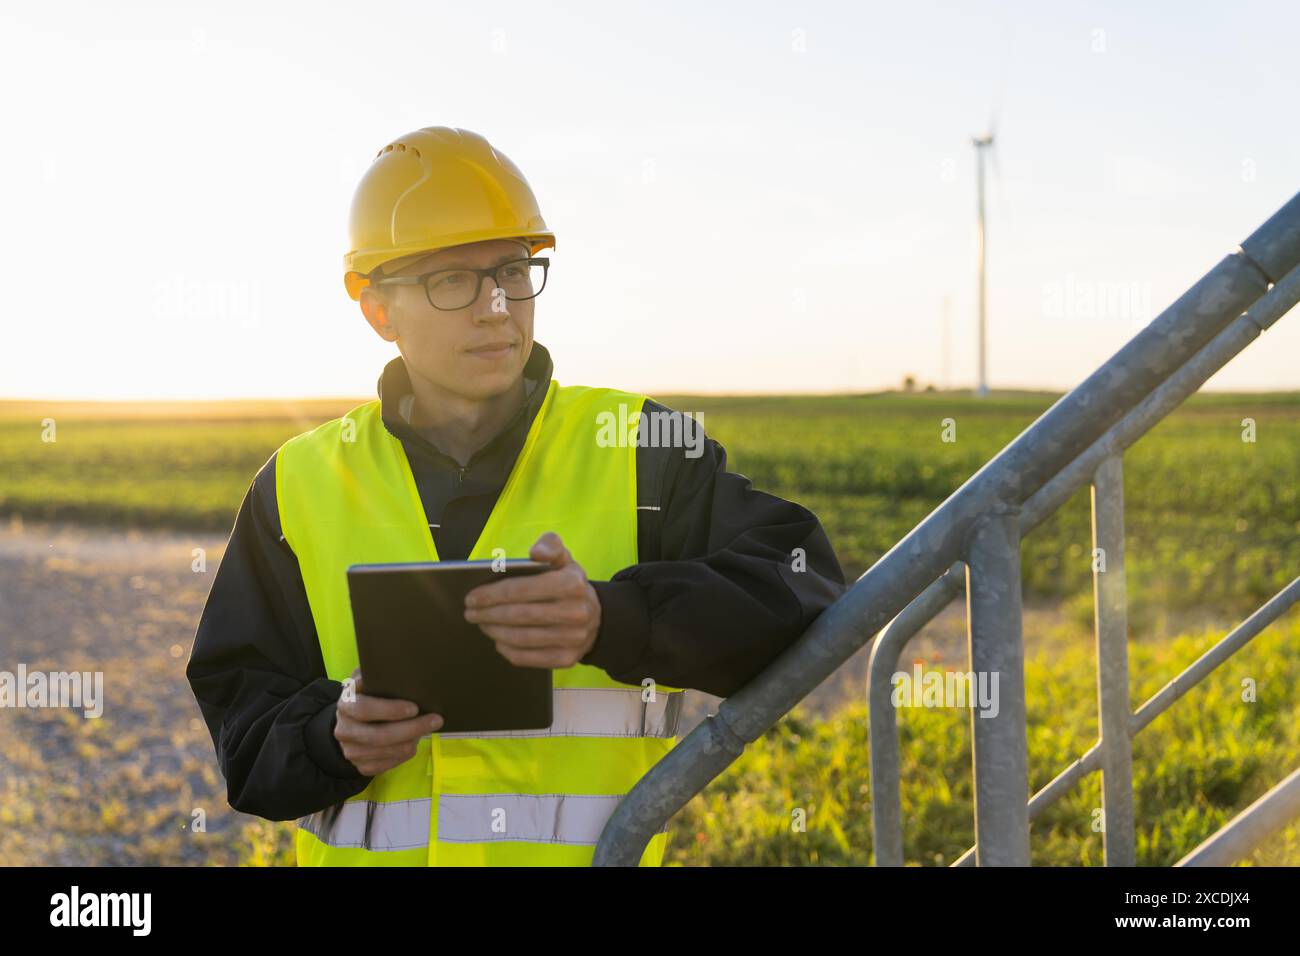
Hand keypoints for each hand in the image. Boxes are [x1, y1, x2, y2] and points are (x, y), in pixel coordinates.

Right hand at [334, 667, 442, 776]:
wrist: (349, 725)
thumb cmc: (367, 697)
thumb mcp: (366, 682)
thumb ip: (376, 675)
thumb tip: (399, 664)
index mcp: (345, 705)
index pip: (364, 709)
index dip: (390, 709)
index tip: (414, 707)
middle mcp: (344, 730)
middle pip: (379, 736)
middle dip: (411, 728)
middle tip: (435, 720)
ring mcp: (350, 751)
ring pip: (386, 752)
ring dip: (411, 742)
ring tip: (427, 729)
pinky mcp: (361, 767)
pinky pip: (387, 766)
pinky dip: (404, 755)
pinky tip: (413, 743)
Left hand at [463, 532, 601, 668]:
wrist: (596, 617)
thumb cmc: (569, 583)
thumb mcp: (564, 559)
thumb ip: (550, 545)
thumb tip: (536, 553)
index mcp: (572, 584)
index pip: (522, 590)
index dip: (492, 594)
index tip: (472, 597)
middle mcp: (575, 613)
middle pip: (519, 616)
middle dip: (488, 614)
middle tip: (470, 612)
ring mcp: (572, 639)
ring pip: (520, 638)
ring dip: (494, 631)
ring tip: (481, 623)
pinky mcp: (567, 659)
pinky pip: (527, 658)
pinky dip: (507, 649)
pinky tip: (498, 640)